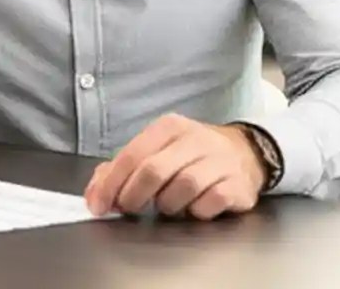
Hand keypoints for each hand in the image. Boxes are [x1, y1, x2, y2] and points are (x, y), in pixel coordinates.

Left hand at [83, 114, 266, 219]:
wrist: (245, 153)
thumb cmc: (190, 156)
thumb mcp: (156, 152)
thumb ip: (121, 169)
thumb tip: (94, 193)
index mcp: (168, 127)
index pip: (132, 155)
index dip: (111, 184)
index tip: (98, 205)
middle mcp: (195, 139)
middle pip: (154, 170)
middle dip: (133, 196)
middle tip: (128, 209)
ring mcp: (220, 160)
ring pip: (182, 187)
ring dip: (167, 204)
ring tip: (167, 205)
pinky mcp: (238, 184)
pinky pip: (209, 203)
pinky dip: (196, 211)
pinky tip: (194, 208)